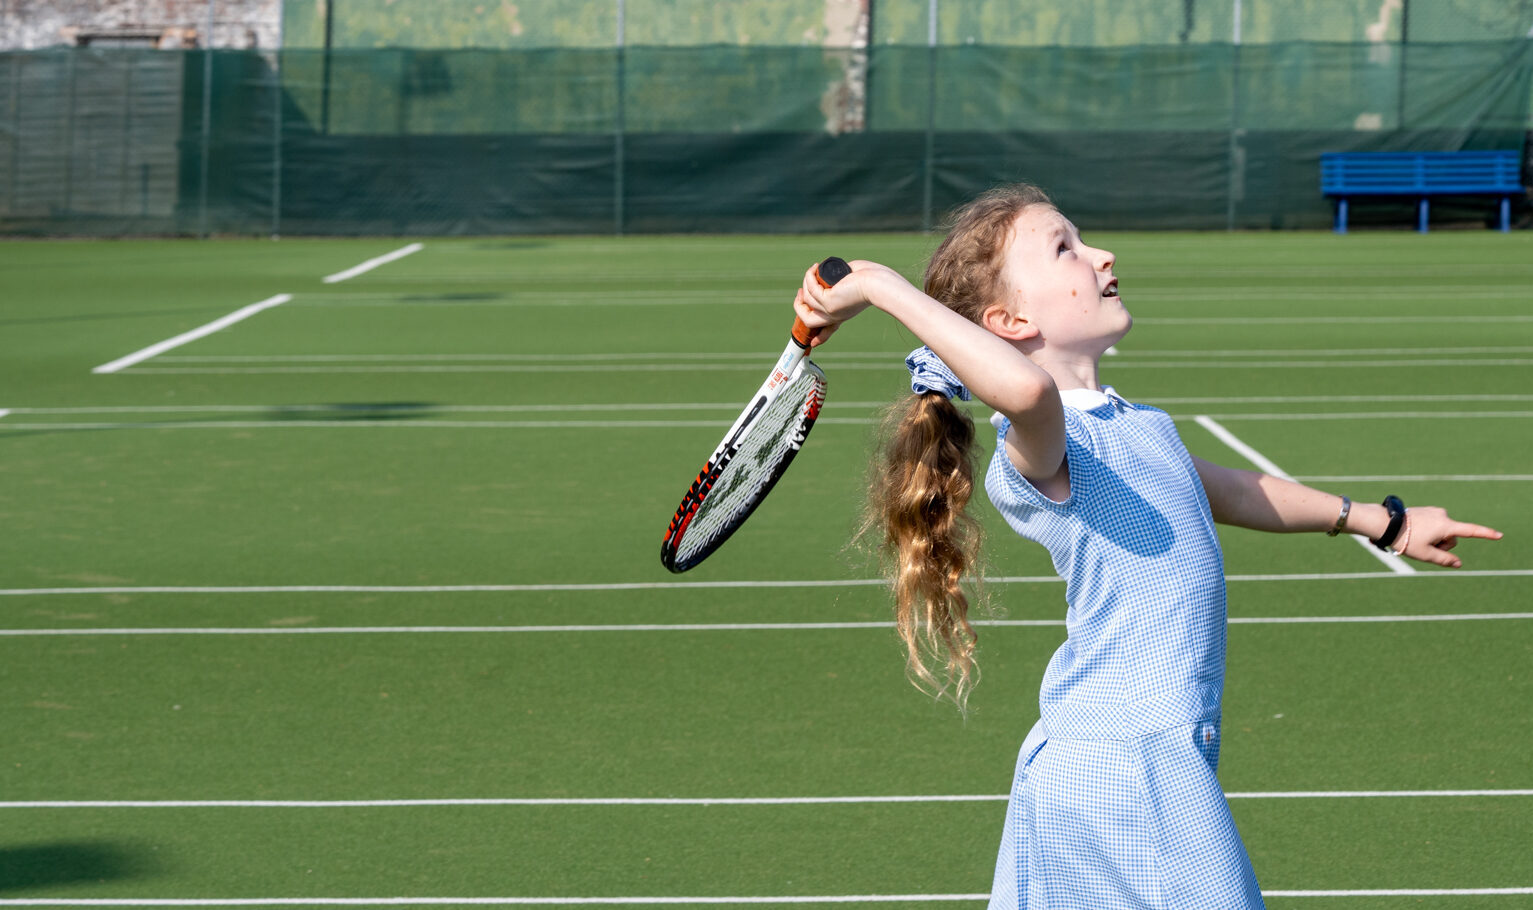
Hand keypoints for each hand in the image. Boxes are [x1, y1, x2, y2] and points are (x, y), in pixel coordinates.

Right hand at [792, 259, 914, 345]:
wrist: (878, 284)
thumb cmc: (872, 279)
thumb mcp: (854, 283)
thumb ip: (842, 281)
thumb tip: (828, 274)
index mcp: (843, 314)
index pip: (827, 331)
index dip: (819, 338)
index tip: (813, 344)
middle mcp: (835, 316)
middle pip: (807, 320)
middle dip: (799, 307)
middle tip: (800, 291)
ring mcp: (830, 310)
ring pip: (807, 301)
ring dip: (806, 283)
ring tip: (813, 270)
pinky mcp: (828, 302)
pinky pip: (811, 290)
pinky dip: (809, 277)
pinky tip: (815, 268)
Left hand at [1395, 507, 1501, 567]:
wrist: (1385, 523)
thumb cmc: (1405, 540)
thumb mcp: (1425, 555)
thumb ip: (1444, 560)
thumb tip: (1458, 563)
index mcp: (1446, 525)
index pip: (1470, 531)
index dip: (1486, 534)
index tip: (1499, 535)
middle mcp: (1443, 515)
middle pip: (1451, 538)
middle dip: (1441, 545)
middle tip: (1422, 545)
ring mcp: (1435, 512)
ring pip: (1441, 532)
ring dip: (1433, 538)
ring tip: (1415, 538)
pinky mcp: (1427, 511)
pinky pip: (1433, 526)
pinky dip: (1428, 532)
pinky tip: (1413, 532)